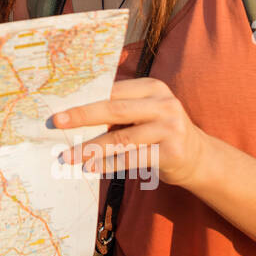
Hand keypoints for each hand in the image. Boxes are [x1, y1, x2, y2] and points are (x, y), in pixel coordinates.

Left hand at [50, 77, 209, 186]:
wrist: (199, 158)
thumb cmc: (158, 132)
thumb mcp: (144, 112)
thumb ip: (118, 109)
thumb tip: (73, 115)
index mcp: (152, 87)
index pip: (113, 91)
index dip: (85, 97)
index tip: (60, 104)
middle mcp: (164, 103)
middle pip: (115, 109)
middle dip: (82, 116)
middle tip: (57, 122)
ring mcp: (171, 128)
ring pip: (122, 138)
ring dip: (91, 148)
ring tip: (68, 155)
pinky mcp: (172, 152)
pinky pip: (133, 159)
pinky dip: (109, 164)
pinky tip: (91, 168)